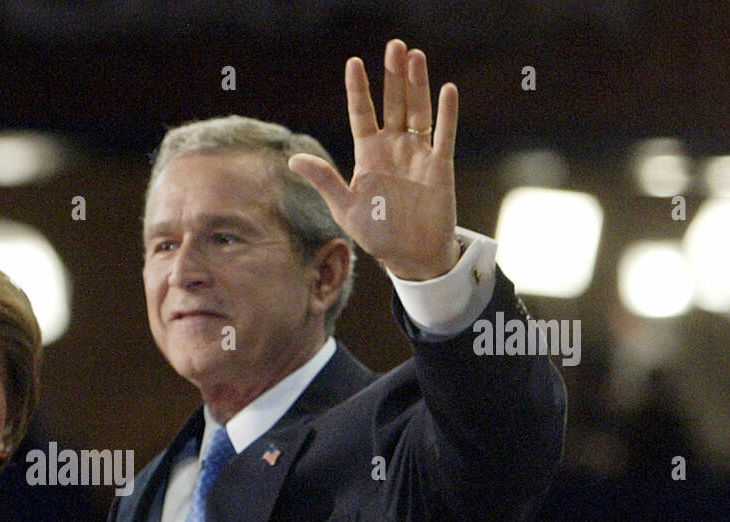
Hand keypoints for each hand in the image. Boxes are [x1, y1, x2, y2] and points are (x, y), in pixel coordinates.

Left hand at [288, 38, 459, 280]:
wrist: (410, 257)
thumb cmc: (376, 234)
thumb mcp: (345, 208)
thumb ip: (324, 180)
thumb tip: (292, 160)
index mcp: (368, 155)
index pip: (361, 114)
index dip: (358, 89)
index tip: (354, 63)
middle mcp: (393, 148)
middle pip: (393, 104)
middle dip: (393, 76)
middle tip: (393, 46)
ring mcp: (418, 154)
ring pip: (418, 111)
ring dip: (417, 85)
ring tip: (414, 56)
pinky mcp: (440, 165)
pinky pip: (444, 134)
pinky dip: (447, 113)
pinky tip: (447, 90)